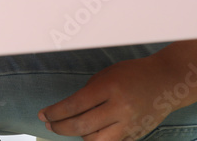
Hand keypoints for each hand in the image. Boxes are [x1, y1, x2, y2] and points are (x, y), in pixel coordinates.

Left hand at [39, 57, 173, 139]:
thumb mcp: (105, 76)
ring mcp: (130, 124)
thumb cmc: (131, 74)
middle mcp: (120, 108)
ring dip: (78, 135)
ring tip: (69, 127)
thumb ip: (87, 93)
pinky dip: (96, 139)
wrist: (166, 81)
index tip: (42, 114)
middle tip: (48, 124)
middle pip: (81, 126)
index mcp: (109, 88)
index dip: (54, 112)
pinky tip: (88, 132)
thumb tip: (65, 110)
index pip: (74, 105)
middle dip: (60, 127)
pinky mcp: (137, 135)